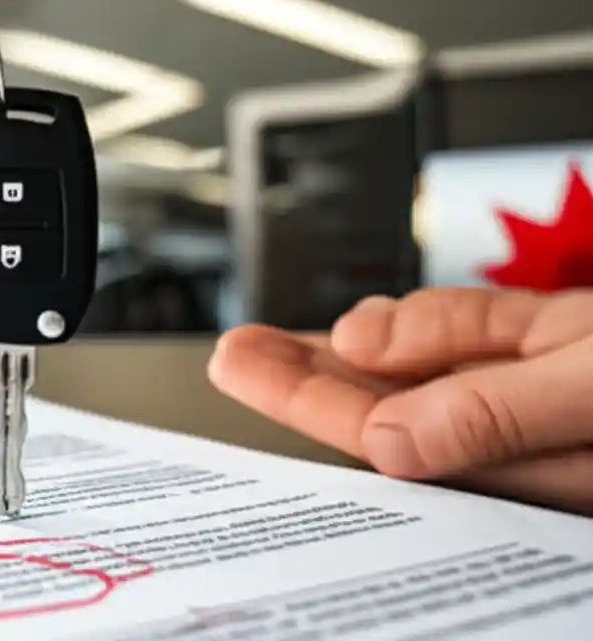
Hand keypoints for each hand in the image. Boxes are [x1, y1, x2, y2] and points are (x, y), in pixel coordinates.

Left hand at [207, 287, 592, 516]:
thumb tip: (387, 442)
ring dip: (356, 348)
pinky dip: (434, 320)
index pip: (389, 441)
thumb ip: (495, 417)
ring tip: (292, 340)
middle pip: (392, 408)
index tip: (237, 370)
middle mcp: (527, 436)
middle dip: (306, 379)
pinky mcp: (568, 345)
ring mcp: (542, 387)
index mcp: (534, 473)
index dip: (304, 402)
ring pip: (427, 367)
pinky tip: (381, 323)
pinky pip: (484, 331)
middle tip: (235, 355)